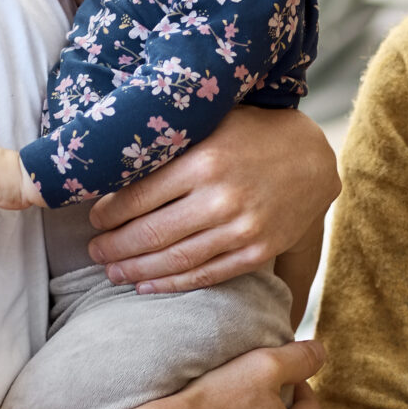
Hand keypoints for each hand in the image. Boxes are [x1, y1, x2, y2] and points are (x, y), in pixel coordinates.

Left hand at [85, 106, 338, 293]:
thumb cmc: (251, 134)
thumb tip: (115, 163)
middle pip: (151, 233)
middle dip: (115, 247)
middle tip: (95, 252)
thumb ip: (172, 143)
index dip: (108, 213)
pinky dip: (173, 284)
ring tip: (112, 272)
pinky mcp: (258, 250)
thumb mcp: (212, 122)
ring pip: (175, 259)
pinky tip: (147, 285)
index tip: (93, 219)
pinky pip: (207, 275)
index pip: (139, 195)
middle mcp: (221, 196)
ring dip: (136, 270)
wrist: (313, 159)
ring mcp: (242, 227)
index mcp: (204, 159)